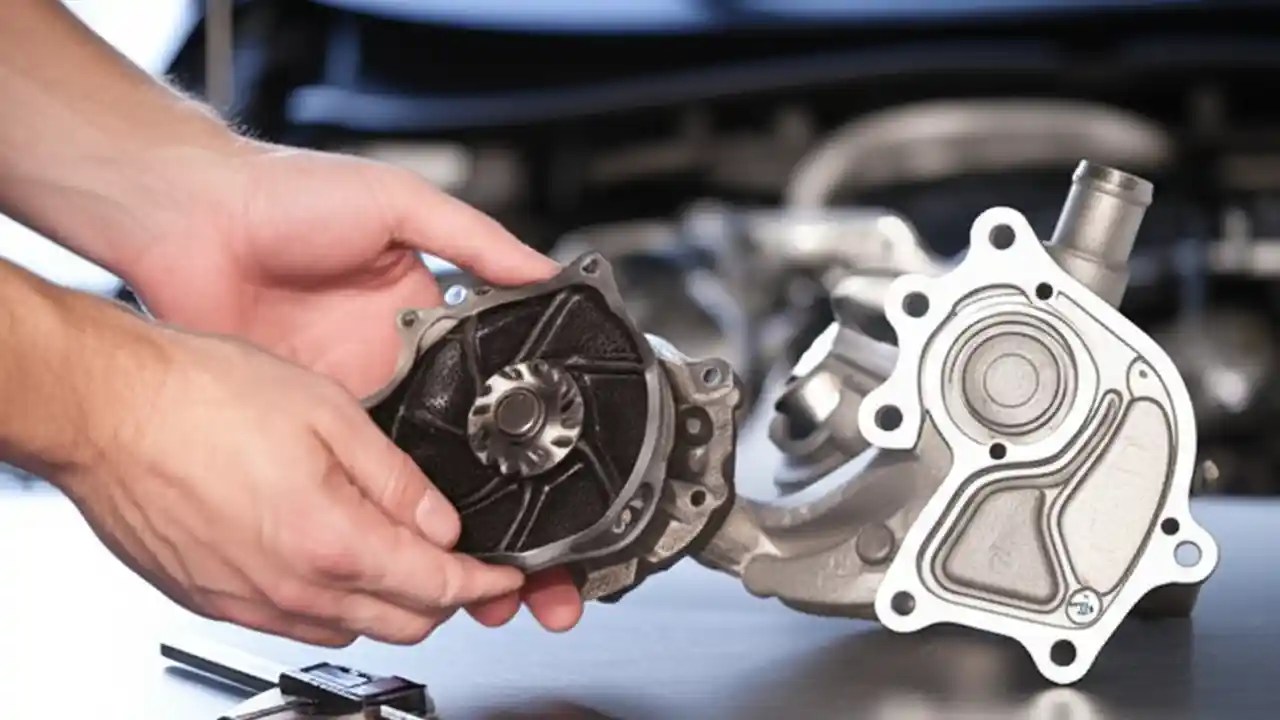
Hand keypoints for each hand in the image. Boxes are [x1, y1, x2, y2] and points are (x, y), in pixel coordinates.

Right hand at [54, 309, 523, 646]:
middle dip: (446, 598)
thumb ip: (396, 478)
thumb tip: (442, 521)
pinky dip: (334, 604)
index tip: (504, 577)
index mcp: (331, 540)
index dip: (485, 584)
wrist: (105, 408)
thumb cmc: (198, 398)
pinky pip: (297, 624)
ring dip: (390, 603)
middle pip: (402, 623)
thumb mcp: (329, 413)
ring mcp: (249, 603)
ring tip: (401, 555)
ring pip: (350, 629)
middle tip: (462, 564)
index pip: (437, 588)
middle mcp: (291, 589)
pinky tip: (333, 559)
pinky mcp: (214, 601)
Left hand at [121, 142, 582, 631]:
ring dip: (415, 467)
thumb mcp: (401, 203)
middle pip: (440, 411)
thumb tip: (547, 267)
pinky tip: (385, 487)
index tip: (533, 423)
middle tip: (500, 485)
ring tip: (450, 496)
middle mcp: (383, 349)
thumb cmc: (286, 193)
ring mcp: (340, 380)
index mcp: (417, 304)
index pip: (476, 358)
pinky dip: (357, 470)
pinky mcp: (296, 405)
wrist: (188, 216)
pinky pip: (338, 448)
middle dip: (466, 445)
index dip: (502, 390)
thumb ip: (477, 239)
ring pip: (394, 441)